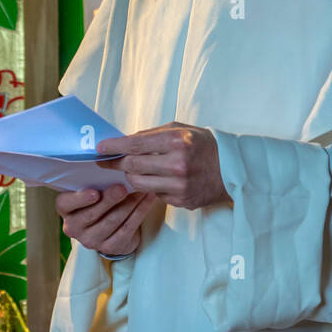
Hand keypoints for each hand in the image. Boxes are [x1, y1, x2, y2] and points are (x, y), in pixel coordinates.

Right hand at [55, 184, 157, 254]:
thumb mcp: (92, 188)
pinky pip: (127, 228)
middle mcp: (75, 227)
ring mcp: (92, 240)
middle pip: (92, 213)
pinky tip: (149, 199)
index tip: (95, 192)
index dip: (79, 199)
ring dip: (129, 203)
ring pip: (112, 221)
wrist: (112, 227)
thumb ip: (94, 178)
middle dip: (109, 200)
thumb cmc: (100, 199)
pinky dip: (140, 211)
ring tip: (142, 189)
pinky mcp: (111, 247)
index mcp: (67, 210)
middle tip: (123, 187)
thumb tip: (110, 157)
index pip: (65, 204)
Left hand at [96, 124, 229, 209]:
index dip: (113, 146)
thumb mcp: (180, 129)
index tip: (100, 148)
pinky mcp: (181, 201)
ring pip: (139, 184)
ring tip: (132, 169)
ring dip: (131, 176)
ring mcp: (179, 185)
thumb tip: (125, 141)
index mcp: (176, 141)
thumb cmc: (203, 144)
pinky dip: (150, 186)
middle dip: (116, 163)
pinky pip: (154, 194)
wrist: (231, 168)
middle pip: (132, 166)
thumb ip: (153, 135)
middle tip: (106, 161)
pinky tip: (156, 179)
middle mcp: (177, 164)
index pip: (135, 144)